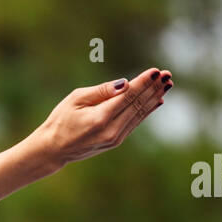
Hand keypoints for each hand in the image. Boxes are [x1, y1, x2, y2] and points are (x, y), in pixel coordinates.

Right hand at [36, 67, 171, 164]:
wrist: (54, 149)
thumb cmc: (60, 120)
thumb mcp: (76, 99)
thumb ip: (101, 91)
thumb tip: (125, 84)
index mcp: (100, 118)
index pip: (128, 96)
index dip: (143, 82)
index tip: (156, 71)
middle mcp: (111, 130)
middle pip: (138, 105)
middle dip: (153, 88)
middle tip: (167, 75)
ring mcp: (115, 138)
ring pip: (139, 114)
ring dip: (154, 98)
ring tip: (167, 84)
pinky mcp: (116, 141)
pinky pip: (135, 122)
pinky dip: (147, 111)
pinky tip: (157, 100)